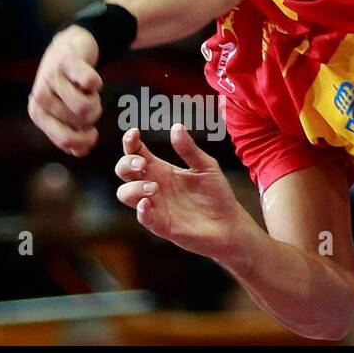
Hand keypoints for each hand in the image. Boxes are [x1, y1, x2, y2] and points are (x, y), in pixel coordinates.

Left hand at [27, 24, 102, 154]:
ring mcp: (51, 77)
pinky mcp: (66, 59)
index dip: (84, 141)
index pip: (64, 140)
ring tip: (86, 90)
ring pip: (86, 105)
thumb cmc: (68, 87)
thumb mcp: (64, 112)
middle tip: (87, 101)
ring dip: (95, 99)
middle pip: (81, 120)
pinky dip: (96, 82)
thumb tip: (80, 152)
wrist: (69, 47)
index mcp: (38, 113)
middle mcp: (40, 96)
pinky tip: (89, 78)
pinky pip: (90, 82)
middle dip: (91, 115)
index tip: (93, 133)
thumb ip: (71, 134)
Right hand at [115, 125, 249, 261]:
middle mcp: (152, 185)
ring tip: (154, 187)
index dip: (130, 141)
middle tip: (142, 163)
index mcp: (160, 168)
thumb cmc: (217, 194)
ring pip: (125, 193)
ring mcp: (155, 205)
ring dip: (134, 187)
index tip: (135, 133)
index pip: (135, 151)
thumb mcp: (206, 166)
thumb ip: (189, 149)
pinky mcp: (161, 225)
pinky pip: (142, 217)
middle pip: (123, 170)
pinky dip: (141, 210)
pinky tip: (149, 203)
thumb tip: (176, 127)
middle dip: (126, 163)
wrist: (230, 224)